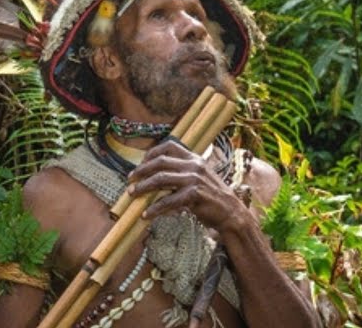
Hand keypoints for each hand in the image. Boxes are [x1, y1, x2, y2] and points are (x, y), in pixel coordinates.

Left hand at [126, 141, 247, 233]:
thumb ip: (181, 172)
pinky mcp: (194, 194)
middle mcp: (194, 165)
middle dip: (142, 170)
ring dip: (143, 187)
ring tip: (132, 194)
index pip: (169, 146)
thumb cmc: (212, 197)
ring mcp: (194, 179)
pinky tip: (147, 215)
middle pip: (160, 162)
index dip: (151, 153)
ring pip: (161, 179)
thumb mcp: (198, 178)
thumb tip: (154, 176)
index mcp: (194, 158)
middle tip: (130, 180)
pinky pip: (168, 200)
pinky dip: (155, 208)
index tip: (140, 164)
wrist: (232, 213)